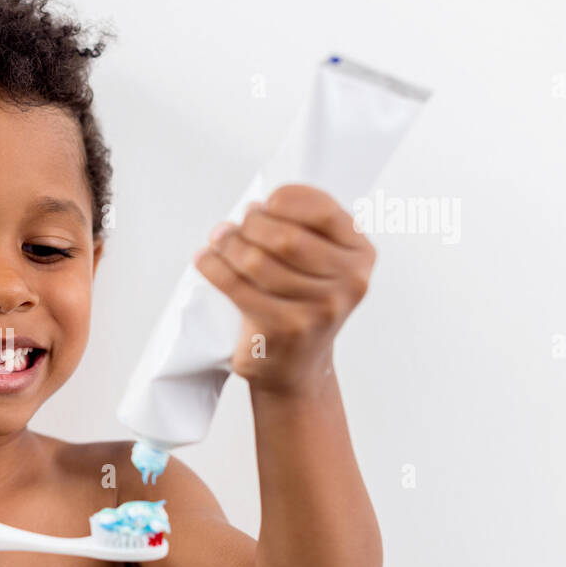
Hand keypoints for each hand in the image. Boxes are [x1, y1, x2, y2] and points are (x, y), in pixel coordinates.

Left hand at [194, 184, 374, 395]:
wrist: (296, 367)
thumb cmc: (302, 306)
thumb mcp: (322, 266)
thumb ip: (306, 231)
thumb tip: (256, 208)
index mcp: (360, 255)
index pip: (322, 210)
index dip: (286, 199)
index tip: (265, 203)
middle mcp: (349, 282)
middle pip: (285, 236)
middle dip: (250, 225)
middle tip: (230, 228)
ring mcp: (320, 309)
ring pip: (257, 260)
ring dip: (227, 245)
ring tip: (217, 243)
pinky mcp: (286, 329)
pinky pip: (238, 287)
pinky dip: (214, 268)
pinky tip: (205, 261)